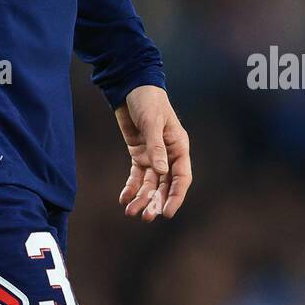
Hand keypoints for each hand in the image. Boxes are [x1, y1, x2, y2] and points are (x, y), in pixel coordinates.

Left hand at [114, 86, 191, 221]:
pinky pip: (137, 175)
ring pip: (150, 183)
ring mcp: (153, 155)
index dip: (175, 196)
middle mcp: (168, 154)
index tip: (167, 213)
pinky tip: (124, 198)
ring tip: (130, 212)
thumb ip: (156, 146)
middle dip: (156, 201)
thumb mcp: (152, 121)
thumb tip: (161, 172)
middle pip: (165, 184)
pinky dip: (131, 187)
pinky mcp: (139, 153)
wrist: (131, 87)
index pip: (181, 177)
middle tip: (146, 217)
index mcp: (179, 146)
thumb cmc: (148, 100)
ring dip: (142, 198)